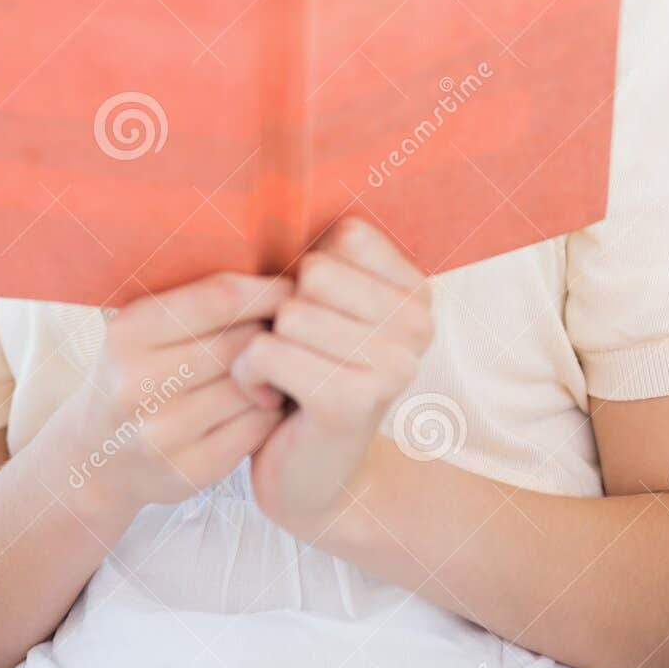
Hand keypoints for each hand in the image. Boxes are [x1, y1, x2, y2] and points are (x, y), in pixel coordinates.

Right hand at [68, 270, 292, 513]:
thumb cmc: (136, 374)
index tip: (297, 287)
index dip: (270, 290)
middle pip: (241, 344)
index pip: (221, 297)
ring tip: (285, 365)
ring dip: (278, 375)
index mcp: (128, 331)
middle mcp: (137, 383)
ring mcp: (161, 433)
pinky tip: (269, 402)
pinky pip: (256, 430)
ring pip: (254, 388)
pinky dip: (272, 413)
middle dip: (277, 334)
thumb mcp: (142, 328)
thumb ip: (196, 300)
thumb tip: (280, 263)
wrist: (95, 458)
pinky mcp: (188, 472)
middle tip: (298, 329)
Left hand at [228, 217, 434, 538]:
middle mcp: (419, 325)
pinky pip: (265, 351)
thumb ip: (323, 261)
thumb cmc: (308, 376)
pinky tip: (270, 399)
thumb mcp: (326, 310)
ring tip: (283, 377)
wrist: (315, 477)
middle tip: (297, 354)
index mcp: (418, 293)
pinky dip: (249, 375)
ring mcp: (392, 364)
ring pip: (288, 311)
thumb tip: (271, 190)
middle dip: (283, 310)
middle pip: (313, 272)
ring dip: (262, 346)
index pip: (345, 235)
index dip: (308, 270)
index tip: (317, 315)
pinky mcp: (352, 401)